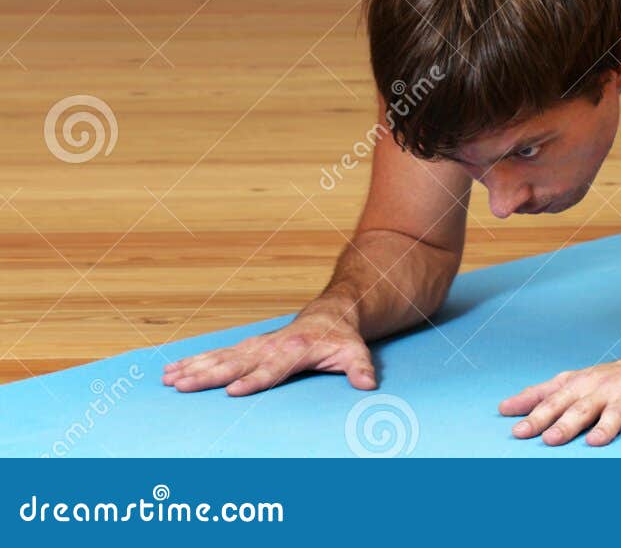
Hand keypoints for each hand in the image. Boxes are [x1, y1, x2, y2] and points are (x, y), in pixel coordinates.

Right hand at [162, 298, 375, 396]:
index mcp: (295, 350)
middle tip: (182, 385)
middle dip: (209, 374)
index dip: (253, 380)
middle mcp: (270, 346)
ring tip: (169, 379)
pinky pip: (218, 354)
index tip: (232, 392)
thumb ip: (360, 367)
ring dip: (194, 367)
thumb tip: (367, 383)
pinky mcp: (248, 347)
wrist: (331, 313)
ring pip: (221, 356)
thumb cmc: (342, 338)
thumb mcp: (355, 350)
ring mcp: (256, 345)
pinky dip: (194, 361)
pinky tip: (172, 371)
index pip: (271, 369)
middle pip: (236, 362)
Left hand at [499, 344, 620, 446]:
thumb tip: (505, 408)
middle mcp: (602, 387)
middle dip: (565, 423)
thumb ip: (542, 395)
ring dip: (604, 426)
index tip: (518, 432)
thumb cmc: (611, 380)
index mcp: (581, 384)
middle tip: (549, 439)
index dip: (536, 415)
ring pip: (614, 412)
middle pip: (581, 407)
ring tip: (593, 441)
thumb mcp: (576, 382)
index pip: (554, 400)